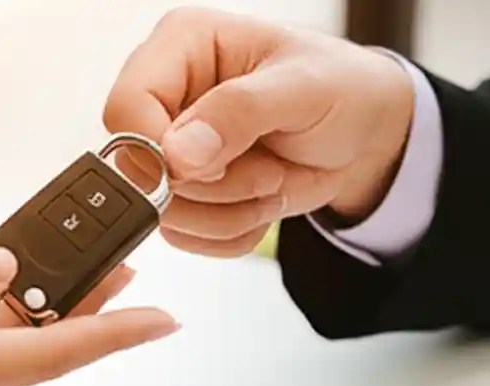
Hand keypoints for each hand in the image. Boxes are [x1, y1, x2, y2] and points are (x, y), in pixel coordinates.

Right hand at [102, 8, 414, 256]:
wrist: (363, 133)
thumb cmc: (340, 87)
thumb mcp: (302, 88)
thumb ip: (239, 112)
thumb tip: (178, 152)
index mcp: (181, 46)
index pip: (126, 107)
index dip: (159, 150)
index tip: (213, 165)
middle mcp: (167, 97)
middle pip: (140, 172)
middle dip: (214, 187)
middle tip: (266, 169)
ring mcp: (172, 150)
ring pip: (165, 214)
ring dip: (229, 213)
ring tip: (271, 179)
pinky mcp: (184, 192)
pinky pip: (187, 236)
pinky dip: (232, 230)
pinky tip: (261, 198)